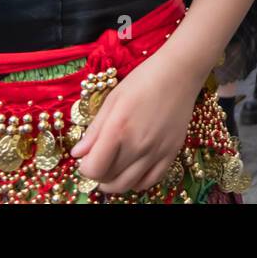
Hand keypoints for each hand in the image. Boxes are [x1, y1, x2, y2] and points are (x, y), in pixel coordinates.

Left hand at [70, 54, 202, 194]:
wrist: (179, 72)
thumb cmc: (143, 80)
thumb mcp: (112, 100)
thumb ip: (94, 130)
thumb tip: (77, 154)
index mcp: (118, 129)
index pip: (94, 169)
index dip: (85, 167)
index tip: (87, 158)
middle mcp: (137, 145)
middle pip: (109, 179)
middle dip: (98, 175)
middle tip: (99, 162)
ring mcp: (156, 151)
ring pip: (129, 185)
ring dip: (115, 182)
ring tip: (113, 169)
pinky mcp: (172, 152)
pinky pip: (152, 180)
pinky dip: (138, 182)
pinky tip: (133, 172)